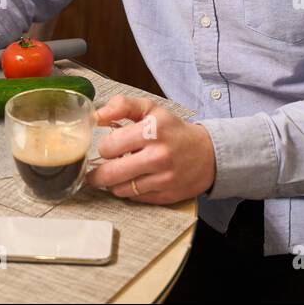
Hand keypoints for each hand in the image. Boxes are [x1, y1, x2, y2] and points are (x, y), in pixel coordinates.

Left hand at [83, 95, 215, 204]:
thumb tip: (96, 116)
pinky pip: (135, 198)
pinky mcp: (166, 195)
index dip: (104, 147)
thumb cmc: (173, 130)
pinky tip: (134, 181)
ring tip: (118, 174)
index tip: (108, 147)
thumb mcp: (151, 109)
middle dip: (97, 173)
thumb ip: (122, 106)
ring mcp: (163, 178)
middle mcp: (158, 156)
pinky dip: (129, 191)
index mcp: (152, 130)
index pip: (108, 146)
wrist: (207, 154)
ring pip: (120, 189)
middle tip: (96, 170)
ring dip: (113, 183)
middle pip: (109, 174)